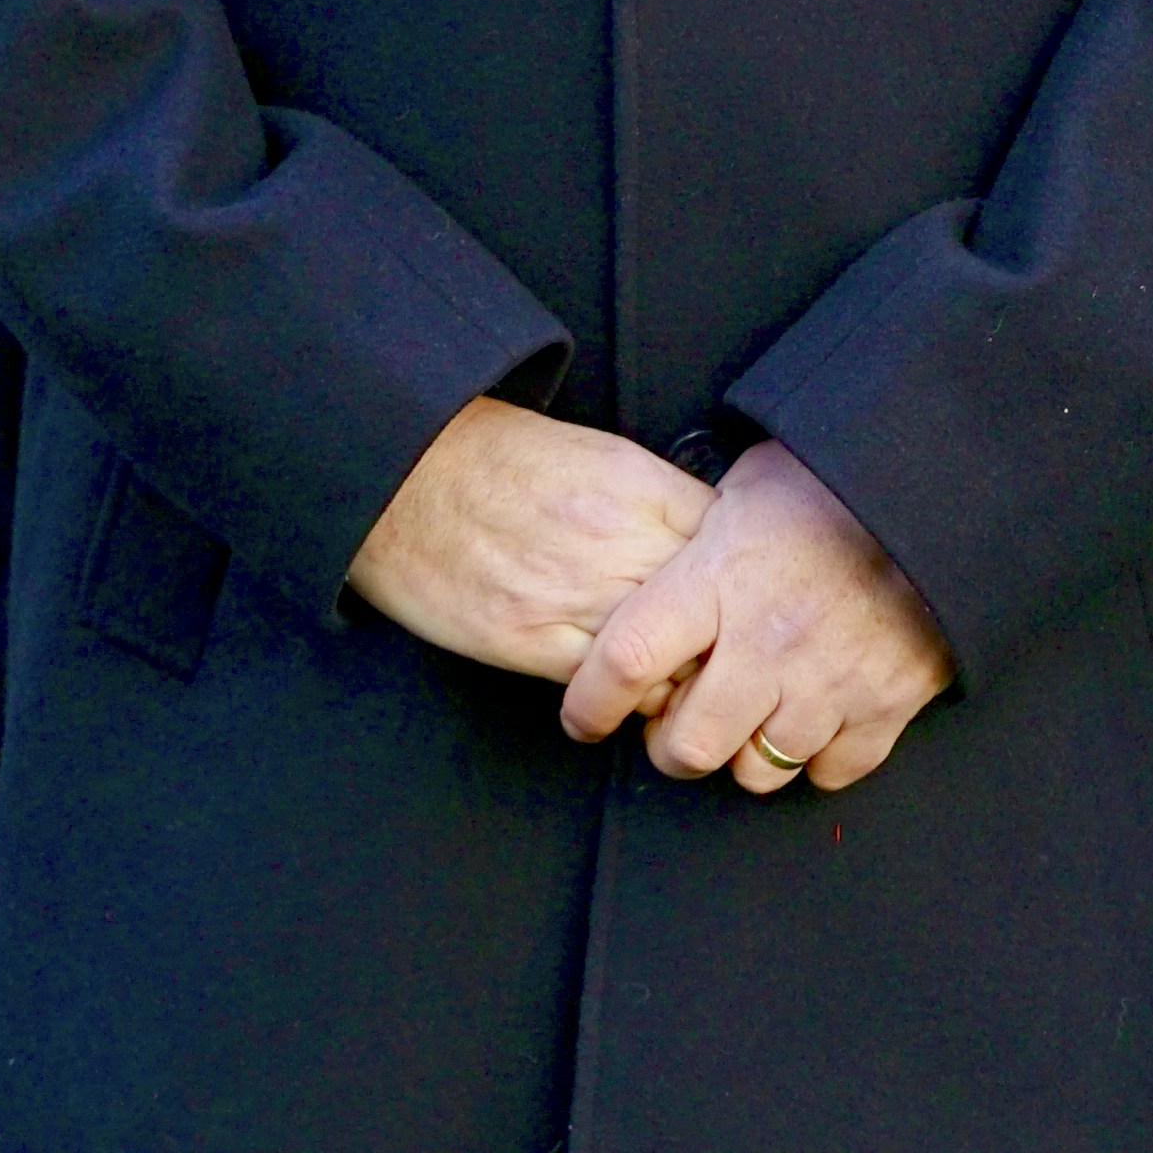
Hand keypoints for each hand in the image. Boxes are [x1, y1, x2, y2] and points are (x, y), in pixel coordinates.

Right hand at [347, 399, 717, 678]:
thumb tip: (714, 543)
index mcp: (640, 488)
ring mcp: (573, 594)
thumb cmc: (500, 459)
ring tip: (681, 678)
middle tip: (730, 655)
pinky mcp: (527, 641)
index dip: (748, 581)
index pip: (731, 547)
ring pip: (669, 659)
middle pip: (713, 609)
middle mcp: (616, 541)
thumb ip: (662, 501)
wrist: (405, 470)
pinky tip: (629, 690)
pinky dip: (628, 696)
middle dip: (728, 637)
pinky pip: (607, 687)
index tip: (746, 599)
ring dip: (684, 676)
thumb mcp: (600, 456)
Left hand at [561, 443, 953, 797]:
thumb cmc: (835, 479)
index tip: (583, 718)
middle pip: (689, 746)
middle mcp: (766, 641)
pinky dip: (820, 756)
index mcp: (717, 580)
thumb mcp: (743, 490)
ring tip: (755, 719)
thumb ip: (695, 541)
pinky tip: (816, 720)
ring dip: (748, 753)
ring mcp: (829, 678)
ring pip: (758, 769)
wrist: (941, 486)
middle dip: (673, 748)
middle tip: (679, 728)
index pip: (626, 662)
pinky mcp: (886, 702)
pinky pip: (832, 769)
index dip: (590, 704)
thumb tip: (652, 562)